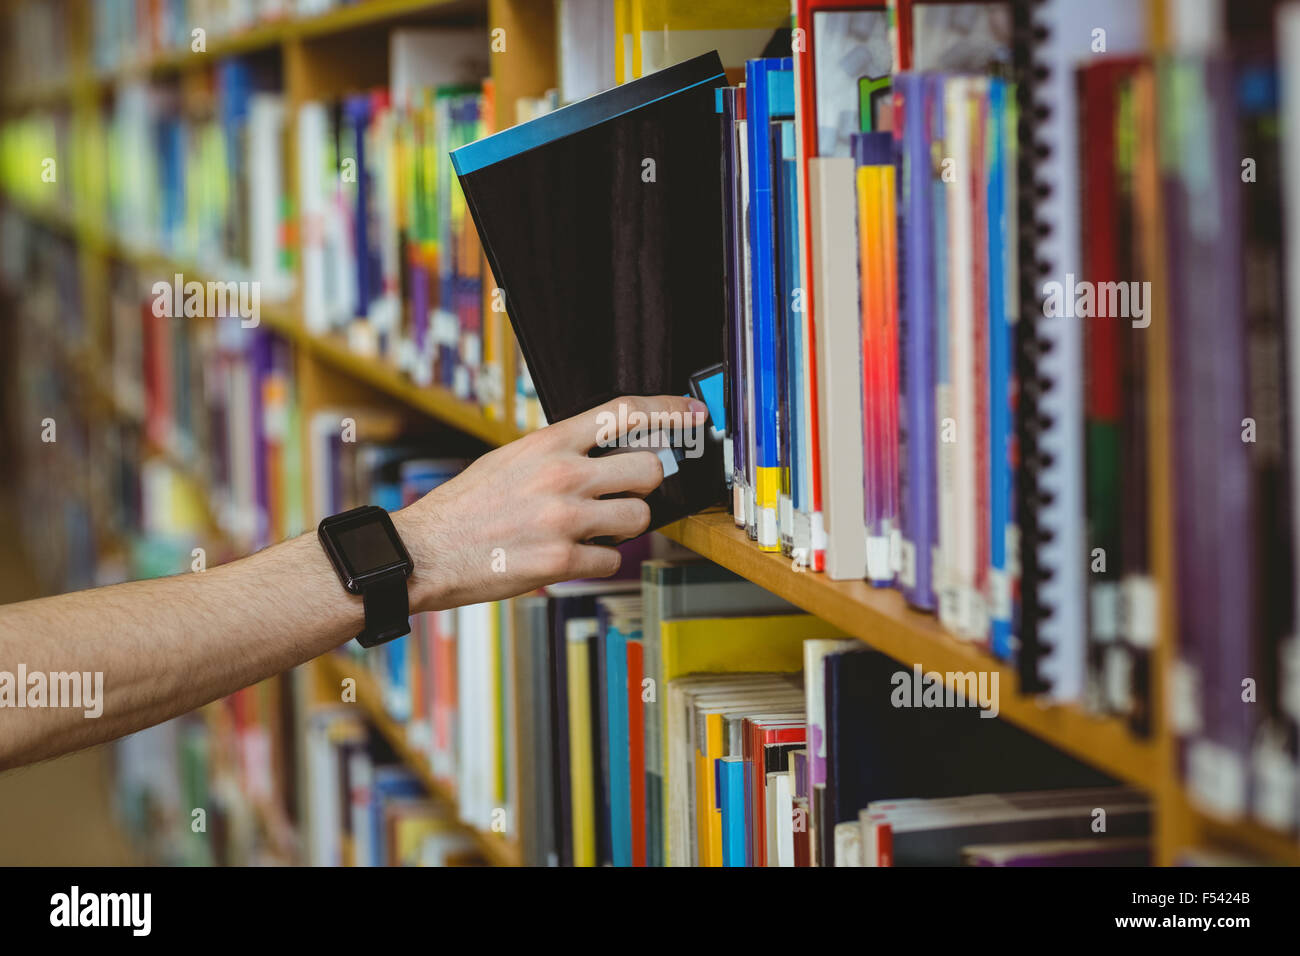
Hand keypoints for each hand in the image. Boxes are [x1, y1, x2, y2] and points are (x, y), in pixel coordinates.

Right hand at [393, 394, 707, 611]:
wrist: (425, 552)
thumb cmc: (466, 507)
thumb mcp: (510, 459)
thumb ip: (559, 453)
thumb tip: (608, 454)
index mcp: (548, 443)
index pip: (624, 412)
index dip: (668, 409)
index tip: (692, 413)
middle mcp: (561, 475)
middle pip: (649, 470)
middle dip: (647, 484)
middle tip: (626, 494)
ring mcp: (563, 519)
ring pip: (639, 518)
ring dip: (624, 527)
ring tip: (593, 528)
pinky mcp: (561, 560)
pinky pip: (612, 559)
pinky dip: (599, 560)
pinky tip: (572, 555)